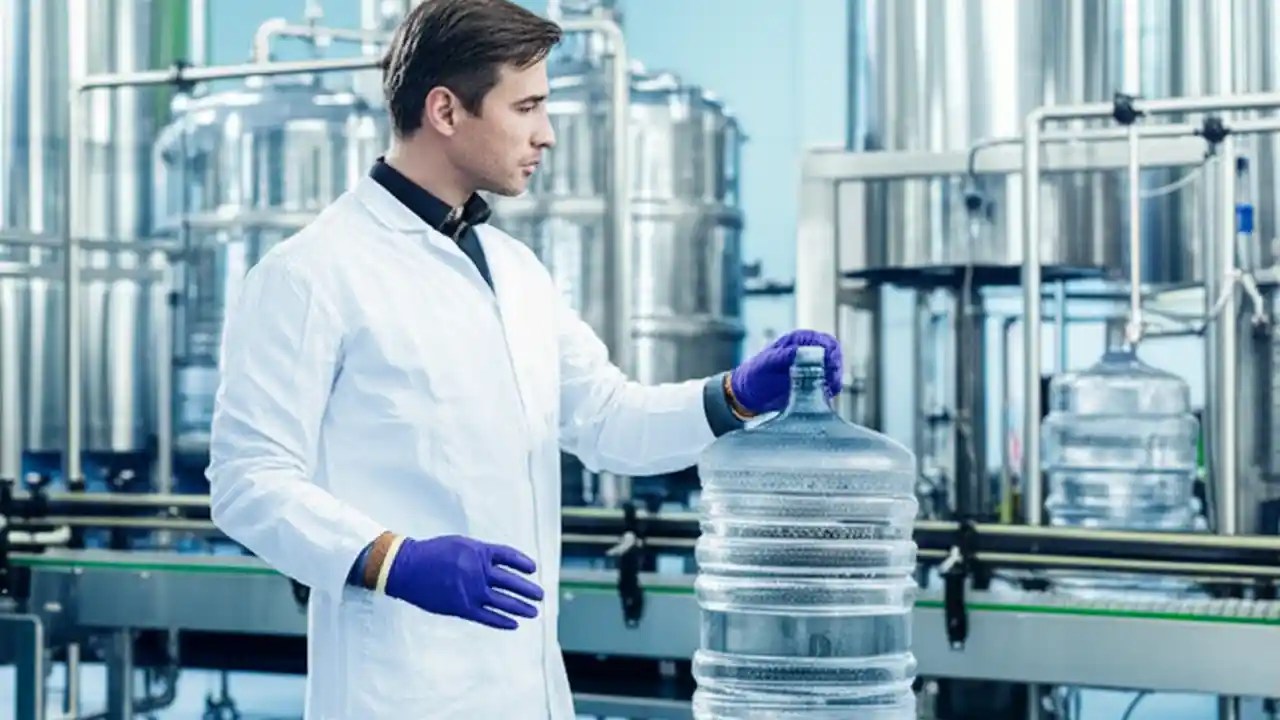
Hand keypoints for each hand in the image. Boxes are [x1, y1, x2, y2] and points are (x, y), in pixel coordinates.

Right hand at [383, 535, 543, 629]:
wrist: (407, 567)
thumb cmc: (433, 553)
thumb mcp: (461, 544)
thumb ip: (480, 553)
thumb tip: (497, 563)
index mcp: (480, 552)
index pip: (510, 557)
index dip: (524, 563)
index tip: (533, 569)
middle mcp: (479, 571)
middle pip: (512, 581)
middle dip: (529, 589)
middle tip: (540, 595)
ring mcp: (472, 591)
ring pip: (504, 601)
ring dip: (522, 607)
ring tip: (534, 611)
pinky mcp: (462, 607)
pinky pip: (488, 617)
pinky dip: (502, 621)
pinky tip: (514, 624)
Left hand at [728, 330, 841, 415]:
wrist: (747, 395)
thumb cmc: (754, 375)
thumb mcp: (766, 364)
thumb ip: (783, 356)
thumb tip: (800, 351)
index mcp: (797, 341)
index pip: (825, 341)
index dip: (832, 353)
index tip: (830, 366)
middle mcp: (808, 351)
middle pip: (834, 355)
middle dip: (836, 368)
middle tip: (832, 383)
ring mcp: (812, 367)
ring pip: (834, 370)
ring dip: (835, 380)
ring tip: (828, 391)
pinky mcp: (812, 383)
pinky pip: (829, 384)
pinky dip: (830, 389)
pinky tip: (824, 396)